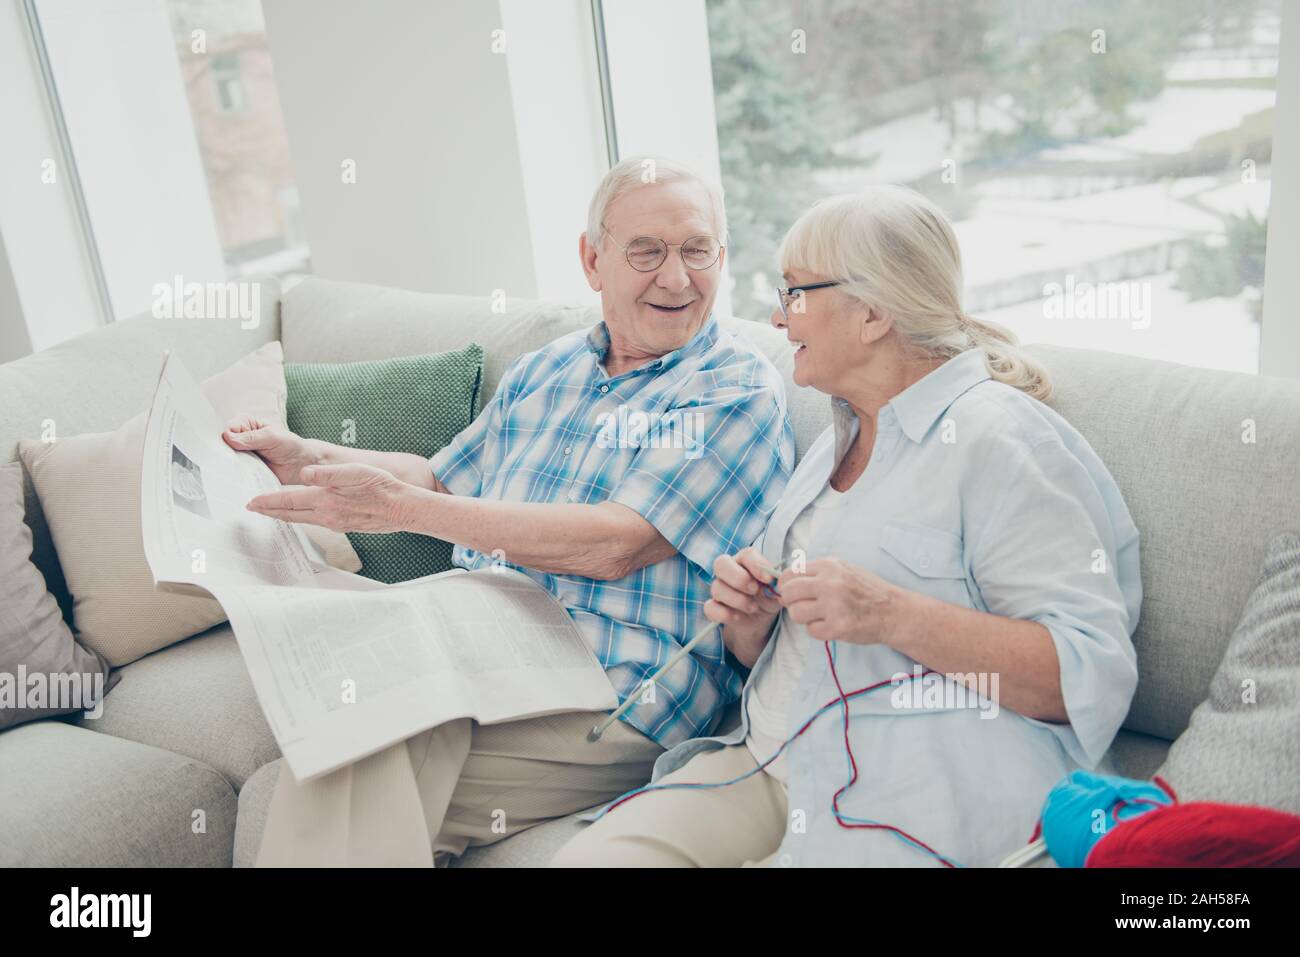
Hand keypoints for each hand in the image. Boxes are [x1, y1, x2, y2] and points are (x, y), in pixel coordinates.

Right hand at [222, 414, 319, 486]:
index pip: (228, 429)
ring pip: (226, 460)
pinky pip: (234, 472)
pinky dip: (235, 475)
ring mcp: (240, 455)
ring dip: (230, 465)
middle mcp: (240, 438)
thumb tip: (228, 437)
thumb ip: (251, 438)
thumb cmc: (289, 445)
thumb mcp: (272, 437)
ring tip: (239, 471)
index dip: (228, 438)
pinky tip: (239, 479)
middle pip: (223, 445)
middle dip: (226, 453)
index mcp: (246, 424)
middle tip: (235, 461)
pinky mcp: (244, 469)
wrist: (301, 464)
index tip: (234, 447)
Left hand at [245, 463, 417, 532]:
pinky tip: (302, 515)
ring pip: (301, 520)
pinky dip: (301, 518)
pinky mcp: (343, 526)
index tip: (250, 502)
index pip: (288, 500)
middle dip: (269, 511)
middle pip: (290, 514)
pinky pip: (315, 522)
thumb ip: (327, 473)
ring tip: (272, 511)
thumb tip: (304, 474)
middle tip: (252, 509)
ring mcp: (334, 523)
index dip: (267, 501)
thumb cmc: (381, 487)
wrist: (402, 508)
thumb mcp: (355, 472)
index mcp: (325, 499)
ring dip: (284, 515)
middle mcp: (326, 515)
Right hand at [705, 547, 781, 667]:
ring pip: (716, 588)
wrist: (760, 619)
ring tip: (753, 607)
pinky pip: (710, 607)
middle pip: (721, 563)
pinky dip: (724, 613)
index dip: (756, 565)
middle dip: (739, 578)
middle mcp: (728, 571)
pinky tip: (738, 617)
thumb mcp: (776, 591)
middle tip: (754, 590)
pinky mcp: (714, 607)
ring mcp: (719, 589)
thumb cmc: (767, 597)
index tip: (769, 579)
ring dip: (738, 599)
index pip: (746, 554)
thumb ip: (777, 586)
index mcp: (745, 562)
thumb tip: (779, 584)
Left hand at [777, 558, 909, 645]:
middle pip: (789, 593)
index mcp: (829, 566)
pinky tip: (832, 625)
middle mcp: (829, 583)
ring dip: (804, 618)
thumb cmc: (866, 590)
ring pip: (796, 613)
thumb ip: (816, 572)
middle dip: (791, 602)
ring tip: (820, 616)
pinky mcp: (838, 627)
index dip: (786, 586)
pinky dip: (818, 631)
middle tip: (804, 606)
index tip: (792, 593)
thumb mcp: (843, 569)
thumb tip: (785, 583)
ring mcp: (833, 605)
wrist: (894, 611)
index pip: (789, 574)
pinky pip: (811, 631)